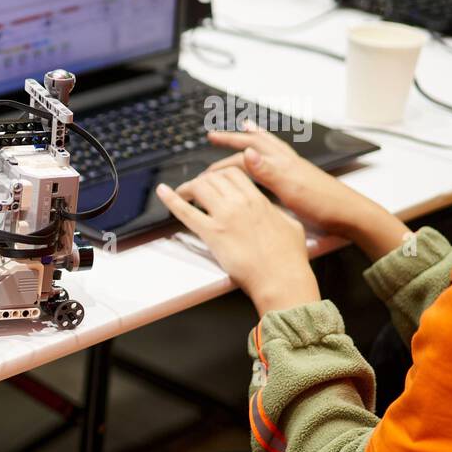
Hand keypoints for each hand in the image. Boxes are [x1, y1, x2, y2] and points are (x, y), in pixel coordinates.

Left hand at [156, 167, 320, 315]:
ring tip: (182, 194)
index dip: (219, 175)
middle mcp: (240, 204)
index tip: (213, 181)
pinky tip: (162, 192)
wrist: (281, 278)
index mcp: (259, 200)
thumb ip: (276, 213)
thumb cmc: (288, 258)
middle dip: (202, 180)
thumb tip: (271, 210)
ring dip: (187, 188)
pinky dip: (171, 200)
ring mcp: (225, 217)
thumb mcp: (289, 225)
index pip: (233, 173)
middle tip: (196, 190)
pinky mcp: (212, 234)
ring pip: (199, 187)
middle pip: (214, 177)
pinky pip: (186, 212)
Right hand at [204, 123, 407, 259]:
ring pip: (269, 146)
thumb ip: (267, 171)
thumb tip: (246, 152)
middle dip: (233, 138)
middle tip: (214, 136)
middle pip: (256, 143)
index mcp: (281, 164)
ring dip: (253, 137)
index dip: (221, 165)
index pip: (243, 158)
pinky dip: (268, 151)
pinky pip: (278, 156)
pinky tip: (268, 157)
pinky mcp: (300, 176)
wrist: (350, 214)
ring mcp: (295, 168)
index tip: (204, 174)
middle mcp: (287, 161)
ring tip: (244, 128)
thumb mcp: (291, 190)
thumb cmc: (323, 205)